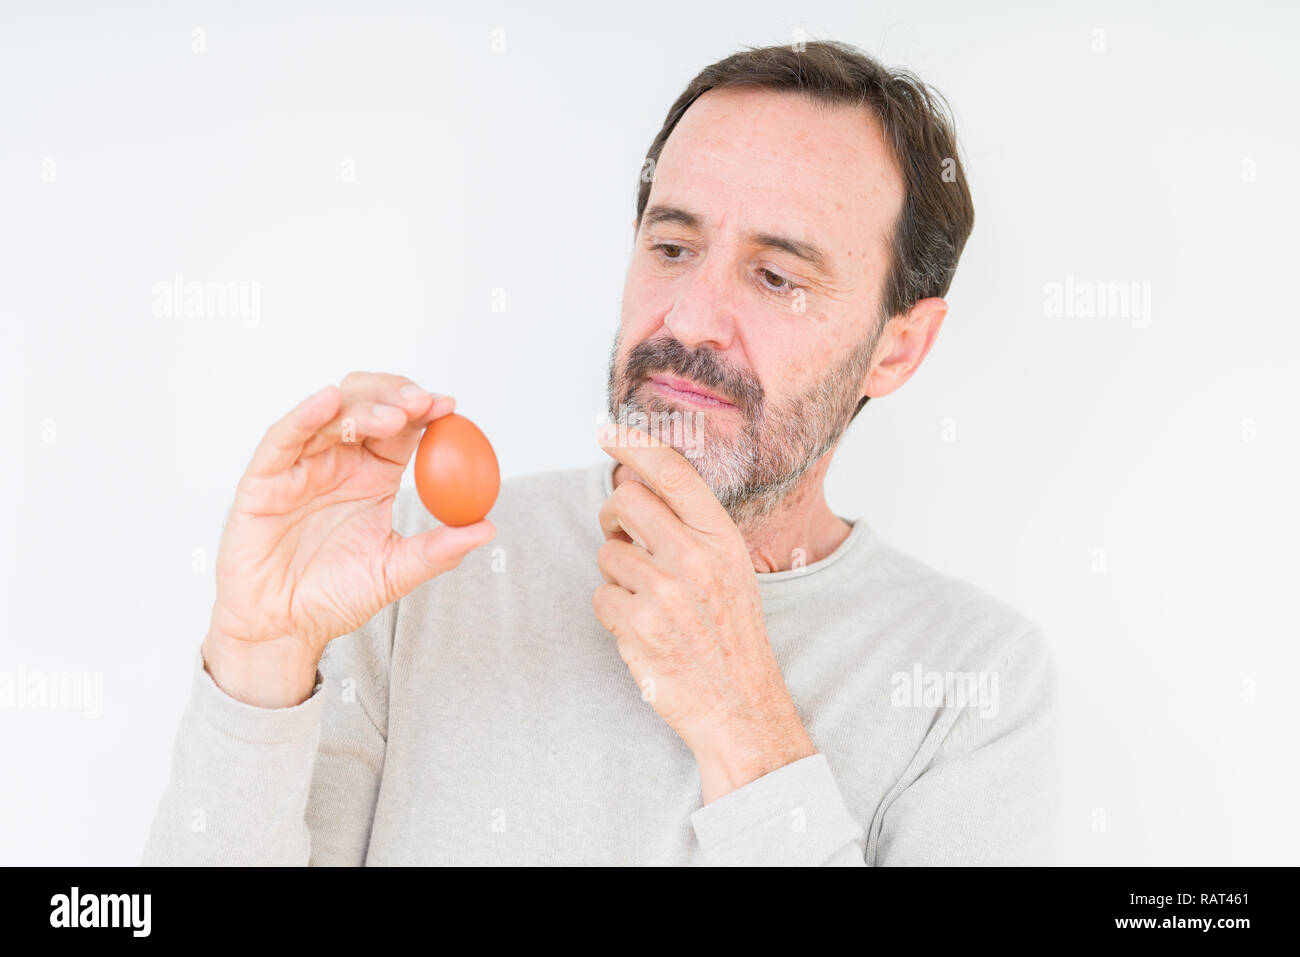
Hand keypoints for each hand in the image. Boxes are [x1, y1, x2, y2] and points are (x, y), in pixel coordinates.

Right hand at [203, 371, 496, 706]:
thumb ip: (438, 551)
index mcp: (374, 476)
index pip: (403, 429)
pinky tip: (329, 400)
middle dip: (396, 395)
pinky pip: (283, 439)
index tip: (450, 407)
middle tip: (423, 404)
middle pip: (367, 405)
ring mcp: (301, 466)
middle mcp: (339, 462)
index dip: (425, 412)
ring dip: (364, 407)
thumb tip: (487, 529)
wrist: (282, 628)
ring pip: (330, 415)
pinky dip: (304, 415)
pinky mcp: (264, 479)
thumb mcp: (395, 572)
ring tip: (394, 415)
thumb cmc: (334, 597)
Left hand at [591, 424, 815, 802]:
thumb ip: (689, 525)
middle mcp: (696, 559)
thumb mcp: (728, 567)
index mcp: (722, 538)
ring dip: (618, 573)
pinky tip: (641, 628)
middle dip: (615, 516)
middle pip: (625, 500)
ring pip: (607, 551)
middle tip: (628, 540)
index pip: (673, 473)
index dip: (635, 445)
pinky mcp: (639, 627)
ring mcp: (666, 593)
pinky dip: (612, 610)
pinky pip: (600, 595)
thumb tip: (635, 482)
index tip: (608, 431)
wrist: (739, 703)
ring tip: (650, 600)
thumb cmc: (729, 632)